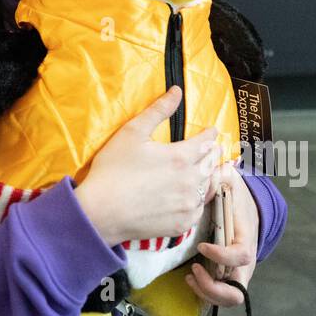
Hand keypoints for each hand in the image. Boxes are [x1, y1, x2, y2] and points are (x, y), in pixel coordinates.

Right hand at [75, 87, 220, 246]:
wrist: (101, 212)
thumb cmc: (113, 169)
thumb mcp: (132, 132)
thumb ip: (158, 110)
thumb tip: (177, 91)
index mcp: (181, 157)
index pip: (206, 142)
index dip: (210, 134)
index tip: (212, 130)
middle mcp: (191, 181)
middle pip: (212, 164)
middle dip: (213, 153)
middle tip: (213, 149)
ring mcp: (188, 205)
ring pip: (208, 187)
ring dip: (209, 176)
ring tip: (207, 170)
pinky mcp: (182, 224)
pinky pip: (199, 209)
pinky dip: (199, 199)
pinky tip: (192, 196)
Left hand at [186, 163, 257, 306]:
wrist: (245, 204)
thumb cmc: (234, 193)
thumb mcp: (228, 180)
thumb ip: (219, 176)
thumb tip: (207, 171)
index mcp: (247, 237)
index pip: (241, 255)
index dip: (222, 255)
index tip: (202, 246)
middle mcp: (245, 260)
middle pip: (237, 290)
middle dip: (214, 287)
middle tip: (194, 269)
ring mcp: (237, 270)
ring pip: (229, 297)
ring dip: (207, 291)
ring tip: (190, 275)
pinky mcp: (227, 275)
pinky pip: (219, 294)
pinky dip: (204, 291)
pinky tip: (190, 277)